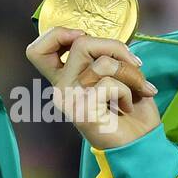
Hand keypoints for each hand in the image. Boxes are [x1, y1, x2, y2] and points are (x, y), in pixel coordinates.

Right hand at [25, 27, 160, 149]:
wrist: (141, 143)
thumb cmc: (131, 108)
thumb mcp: (117, 72)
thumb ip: (104, 55)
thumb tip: (110, 43)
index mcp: (65, 77)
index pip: (36, 50)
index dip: (58, 34)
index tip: (83, 38)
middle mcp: (61, 88)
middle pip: (80, 42)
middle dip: (116, 47)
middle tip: (134, 64)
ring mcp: (70, 100)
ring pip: (102, 62)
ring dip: (131, 73)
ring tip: (137, 90)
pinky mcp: (83, 112)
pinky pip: (110, 84)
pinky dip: (128, 92)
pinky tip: (127, 106)